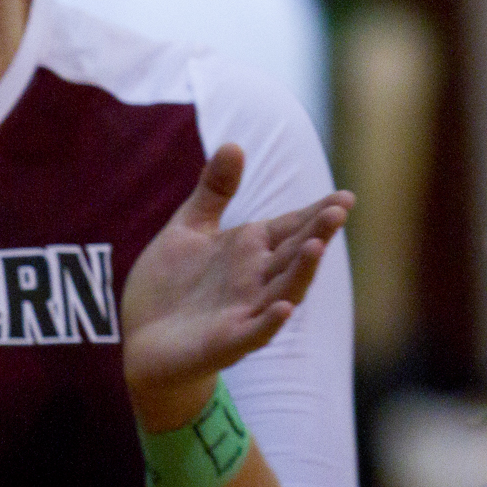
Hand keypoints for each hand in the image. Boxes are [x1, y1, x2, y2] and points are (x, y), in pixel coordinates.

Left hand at [122, 144, 350, 430]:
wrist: (142, 340)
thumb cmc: (170, 286)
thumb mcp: (189, 228)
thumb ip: (214, 191)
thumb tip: (235, 143)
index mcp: (249, 250)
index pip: (291, 226)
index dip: (316, 213)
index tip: (344, 197)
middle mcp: (255, 280)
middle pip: (293, 254)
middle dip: (317, 233)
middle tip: (339, 210)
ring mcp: (244, 312)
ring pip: (283, 290)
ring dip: (301, 271)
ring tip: (315, 246)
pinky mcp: (226, 342)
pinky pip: (254, 331)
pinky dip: (270, 320)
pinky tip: (284, 307)